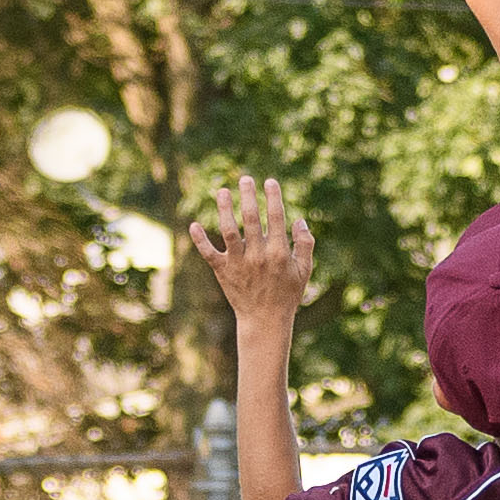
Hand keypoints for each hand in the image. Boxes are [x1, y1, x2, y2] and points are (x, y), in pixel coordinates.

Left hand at [189, 175, 312, 326]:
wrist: (265, 321)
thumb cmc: (286, 294)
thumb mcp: (303, 271)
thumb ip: (305, 245)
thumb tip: (299, 220)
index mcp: (279, 253)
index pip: (276, 218)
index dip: (273, 197)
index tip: (269, 181)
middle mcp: (258, 256)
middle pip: (251, 219)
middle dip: (248, 196)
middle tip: (245, 178)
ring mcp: (239, 263)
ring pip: (229, 230)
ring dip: (225, 209)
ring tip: (222, 191)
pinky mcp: (222, 271)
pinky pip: (209, 253)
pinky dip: (200, 240)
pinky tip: (193, 224)